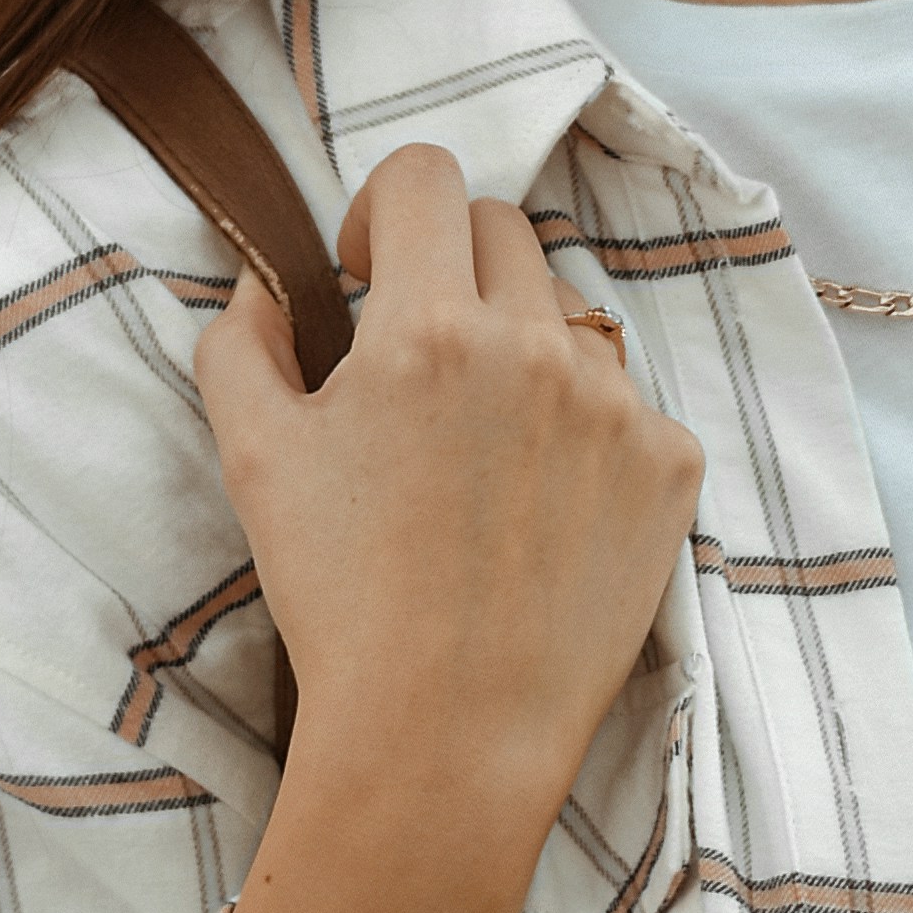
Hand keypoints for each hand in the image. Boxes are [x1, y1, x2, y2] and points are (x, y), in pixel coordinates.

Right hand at [205, 146, 700, 912]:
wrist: (447, 736)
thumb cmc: (340, 601)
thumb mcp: (254, 459)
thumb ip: (242, 339)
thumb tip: (266, 282)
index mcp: (426, 327)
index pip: (428, 177)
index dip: (386, 207)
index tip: (370, 269)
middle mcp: (534, 347)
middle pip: (504, 231)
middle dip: (452, 269)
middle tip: (418, 358)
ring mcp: (616, 405)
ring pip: (567, 320)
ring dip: (519, 354)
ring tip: (478, 459)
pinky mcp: (670, 466)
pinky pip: (626, 406)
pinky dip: (582, 438)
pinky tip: (537, 514)